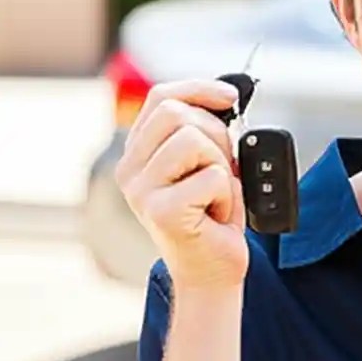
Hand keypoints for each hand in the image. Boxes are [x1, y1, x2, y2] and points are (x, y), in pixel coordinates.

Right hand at [115, 79, 247, 291]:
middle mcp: (130, 170)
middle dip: (217, 136)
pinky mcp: (161, 212)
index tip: (231, 97)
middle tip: (222, 169)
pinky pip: (211, 177)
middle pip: (178, 114)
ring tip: (215, 195)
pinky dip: (227, 195)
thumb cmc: (212, 217)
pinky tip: (216, 215)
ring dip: (221, 168)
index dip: (199, 89)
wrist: (212, 270)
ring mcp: (141, 191)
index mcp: (139, 153)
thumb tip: (226, 99)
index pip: (161, 98)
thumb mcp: (207, 165)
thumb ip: (204, 132)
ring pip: (194, 140)